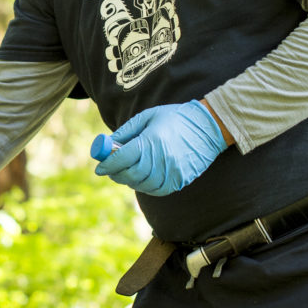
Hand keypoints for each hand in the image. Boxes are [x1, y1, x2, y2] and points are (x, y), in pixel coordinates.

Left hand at [92, 100, 226, 195]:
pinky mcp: (180, 180)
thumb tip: (107, 145)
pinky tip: (142, 179)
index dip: (108, 165)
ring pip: (142, 185)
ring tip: (125, 174)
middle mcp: (161, 159)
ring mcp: (172, 172)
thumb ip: (126, 132)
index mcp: (151, 141)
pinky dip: (145, 187)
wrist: (208, 126)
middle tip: (110, 171)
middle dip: (116, 174)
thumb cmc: (174, 118)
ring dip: (130, 181)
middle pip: (130, 174)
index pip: (122, 158)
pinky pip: (157, 190)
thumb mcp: (147, 117)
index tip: (99, 168)